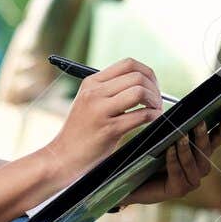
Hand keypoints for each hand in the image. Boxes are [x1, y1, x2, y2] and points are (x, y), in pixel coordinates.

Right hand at [41, 57, 163, 185]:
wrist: (63, 157)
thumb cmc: (81, 132)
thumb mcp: (90, 102)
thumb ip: (111, 90)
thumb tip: (145, 83)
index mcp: (91, 82)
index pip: (128, 64)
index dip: (147, 73)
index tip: (153, 86)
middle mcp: (94, 92)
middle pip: (137, 77)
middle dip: (155, 89)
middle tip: (157, 102)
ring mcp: (100, 110)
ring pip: (139, 92)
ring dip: (155, 101)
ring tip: (155, 111)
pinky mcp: (108, 129)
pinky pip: (141, 115)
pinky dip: (153, 116)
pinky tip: (152, 120)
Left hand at [122, 108, 220, 206]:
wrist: (135, 181)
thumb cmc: (151, 155)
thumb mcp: (167, 137)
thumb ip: (180, 127)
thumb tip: (187, 109)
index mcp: (203, 151)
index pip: (220, 136)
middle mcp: (202, 166)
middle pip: (207, 148)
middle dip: (203, 134)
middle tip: (199, 121)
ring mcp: (192, 180)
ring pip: (193, 161)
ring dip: (186, 148)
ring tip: (181, 135)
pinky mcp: (179, 190)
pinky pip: (178, 172)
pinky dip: (173, 160)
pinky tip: (168, 150)